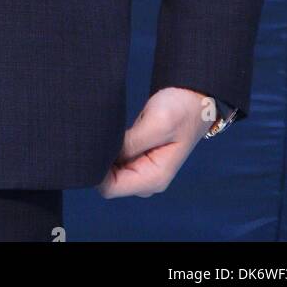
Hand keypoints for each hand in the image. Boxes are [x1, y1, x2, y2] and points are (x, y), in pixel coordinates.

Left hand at [96, 87, 215, 197]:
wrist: (194, 98)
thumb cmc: (180, 110)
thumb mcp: (157, 124)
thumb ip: (130, 143)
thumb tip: (101, 154)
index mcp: (154, 178)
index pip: (110, 188)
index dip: (96, 170)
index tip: (92, 146)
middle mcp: (147, 180)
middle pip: (108, 181)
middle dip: (99, 161)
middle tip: (97, 134)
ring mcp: (143, 170)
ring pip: (109, 170)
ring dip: (104, 153)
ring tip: (106, 130)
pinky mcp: (138, 158)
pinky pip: (115, 159)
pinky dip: (109, 148)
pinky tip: (110, 132)